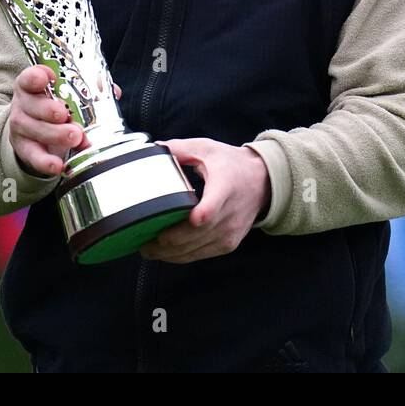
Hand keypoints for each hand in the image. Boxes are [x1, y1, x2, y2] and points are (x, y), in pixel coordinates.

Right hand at [8, 65, 119, 176]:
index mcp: (33, 85)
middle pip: (32, 105)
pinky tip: (58, 165)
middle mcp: (24, 104)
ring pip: (34, 129)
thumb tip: (114, 91)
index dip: (36, 77)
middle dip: (49, 110)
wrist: (34, 130)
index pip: (29, 77)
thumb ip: (90, 89)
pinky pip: (33, 156)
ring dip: (55, 135)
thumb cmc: (54, 106)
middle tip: (65, 115)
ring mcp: (21, 127)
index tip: (48, 78)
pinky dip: (45, 162)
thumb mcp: (66, 93)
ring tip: (75, 137)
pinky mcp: (24, 148)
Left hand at [138, 138, 271, 263]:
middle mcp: (229, 213)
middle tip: (141, 239)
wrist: (263, 182)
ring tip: (147, 248)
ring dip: (167, 253)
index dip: (202, 215)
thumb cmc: (231, 165)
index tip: (190, 219)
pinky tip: (165, 252)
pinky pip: (199, 256)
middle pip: (195, 234)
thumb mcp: (207, 149)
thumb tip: (152, 149)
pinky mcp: (228, 244)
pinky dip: (180, 256)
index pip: (214, 206)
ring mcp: (229, 232)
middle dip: (165, 240)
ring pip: (193, 250)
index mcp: (224, 186)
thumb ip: (179, 149)